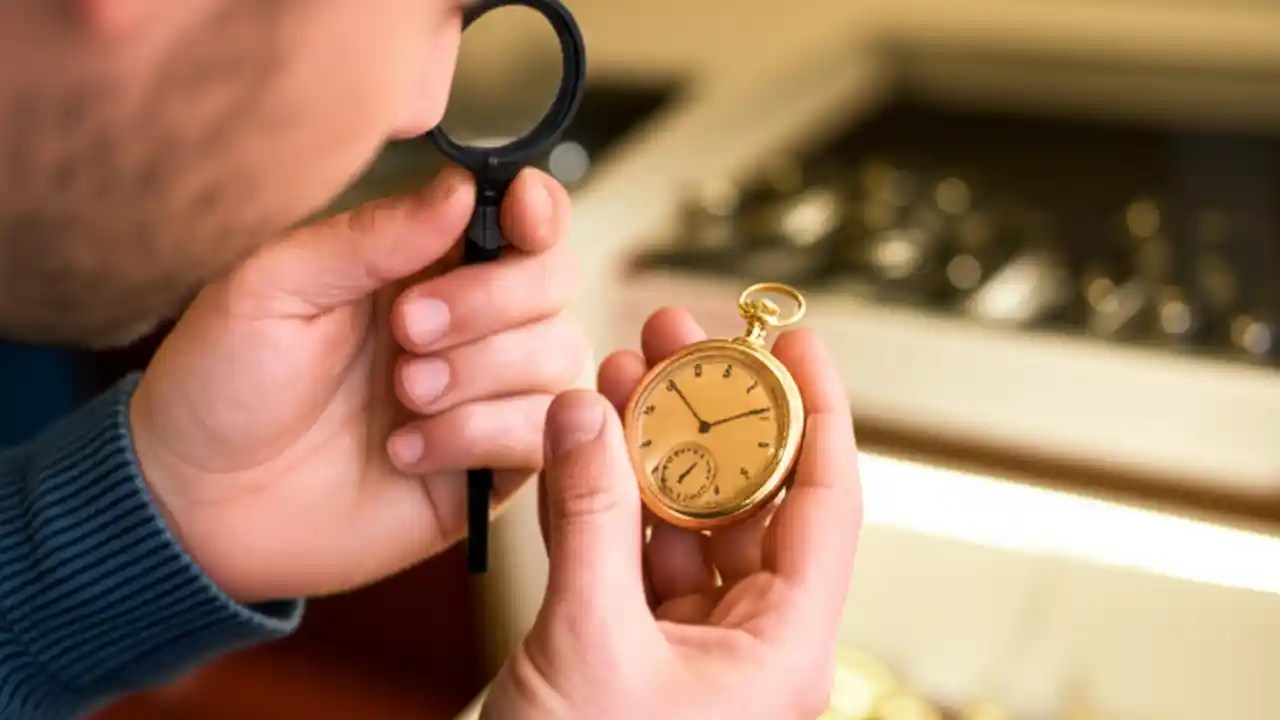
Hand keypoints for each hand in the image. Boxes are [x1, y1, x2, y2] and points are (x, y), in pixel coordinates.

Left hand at [129, 166, 586, 602]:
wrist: (197, 504)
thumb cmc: (223, 381)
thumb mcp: (274, 287)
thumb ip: (371, 237)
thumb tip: (462, 188)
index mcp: (423, 265)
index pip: (522, 222)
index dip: (539, 211)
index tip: (519, 212)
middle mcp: (470, 325)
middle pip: (555, 283)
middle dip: (492, 301)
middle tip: (407, 332)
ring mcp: (486, 398)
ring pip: (557, 357)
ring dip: (482, 373)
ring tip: (402, 400)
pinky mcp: (489, 471)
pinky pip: (542, 436)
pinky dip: (479, 436)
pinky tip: (405, 452)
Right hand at [482, 309, 861, 719]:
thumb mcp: (589, 642)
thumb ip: (591, 519)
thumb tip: (583, 412)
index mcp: (782, 649)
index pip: (825, 504)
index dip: (816, 413)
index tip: (794, 342)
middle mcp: (748, 641)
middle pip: (749, 498)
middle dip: (710, 413)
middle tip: (678, 338)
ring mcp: (688, 642)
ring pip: (683, 517)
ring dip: (648, 445)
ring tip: (620, 370)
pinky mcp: (631, 643)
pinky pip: (631, 550)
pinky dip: (606, 494)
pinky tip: (584, 438)